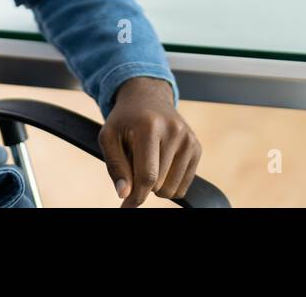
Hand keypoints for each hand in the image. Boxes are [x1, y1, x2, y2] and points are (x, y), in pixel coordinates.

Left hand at [99, 77, 200, 207]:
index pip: (147, 175)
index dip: (136, 196)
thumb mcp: (108, 137)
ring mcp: (188, 139)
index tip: (126, 206)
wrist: (148, 98)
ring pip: (172, 189)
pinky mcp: (196, 147)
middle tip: (134, 164)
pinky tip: (161, 165)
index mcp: (149, 127)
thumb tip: (125, 194)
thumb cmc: (124, 120)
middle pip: (159, 184)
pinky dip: (169, 184)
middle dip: (143, 184)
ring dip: (156, 186)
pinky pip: (184, 186)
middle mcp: (174, 131)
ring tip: (147, 163)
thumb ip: (115, 166)